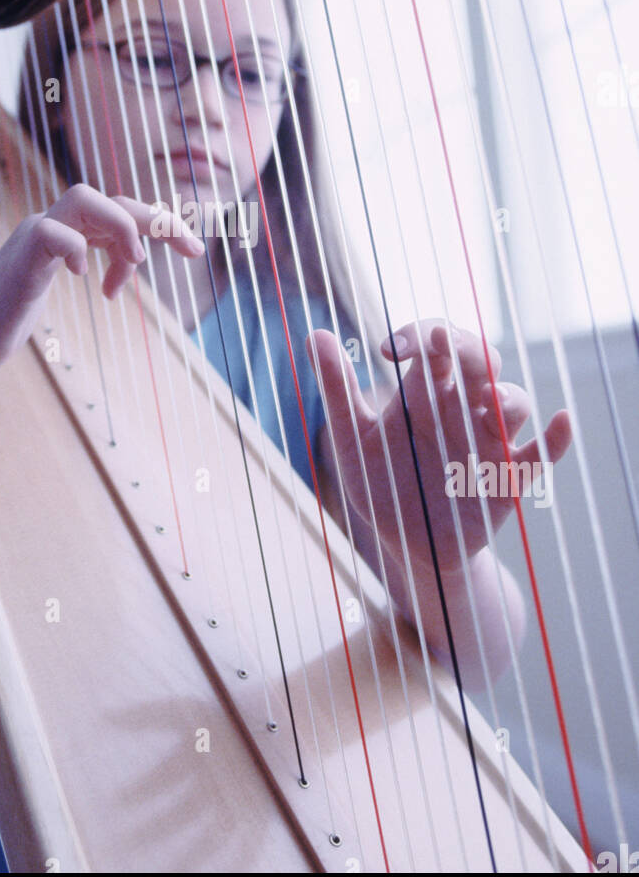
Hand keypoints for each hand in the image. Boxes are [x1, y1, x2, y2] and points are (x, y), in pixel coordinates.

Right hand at [0, 184, 204, 392]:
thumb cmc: (7, 318)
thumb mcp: (60, 288)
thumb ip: (90, 268)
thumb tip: (126, 264)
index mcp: (67, 232)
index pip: (122, 210)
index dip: (160, 224)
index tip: (193, 252)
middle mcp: (51, 226)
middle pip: (112, 198)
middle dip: (158, 220)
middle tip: (192, 251)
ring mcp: (31, 238)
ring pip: (84, 198)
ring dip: (122, 226)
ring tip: (133, 263)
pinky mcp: (18, 261)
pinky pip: (50, 233)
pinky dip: (74, 249)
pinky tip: (83, 279)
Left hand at [307, 320, 571, 571]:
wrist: (406, 544)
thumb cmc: (381, 482)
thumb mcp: (353, 436)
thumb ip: (338, 387)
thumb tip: (316, 332)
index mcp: (425, 390)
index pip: (434, 341)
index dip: (417, 334)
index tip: (387, 350)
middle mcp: (461, 406)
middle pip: (480, 360)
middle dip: (466, 348)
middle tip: (442, 345)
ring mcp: (488, 439)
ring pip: (513, 400)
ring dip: (504, 395)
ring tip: (486, 400)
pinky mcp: (509, 478)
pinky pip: (542, 453)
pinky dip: (556, 437)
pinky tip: (561, 420)